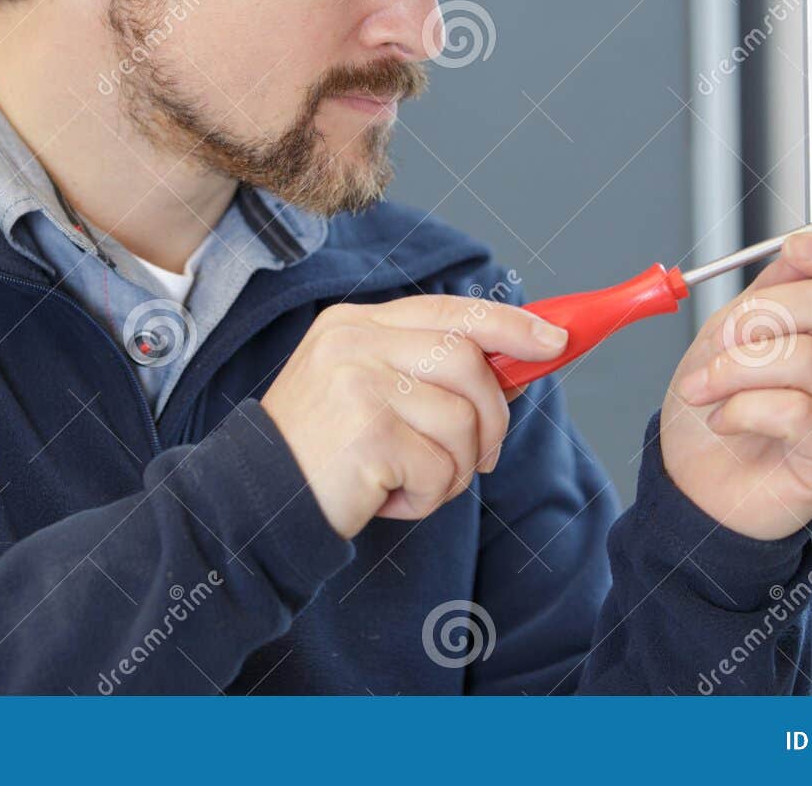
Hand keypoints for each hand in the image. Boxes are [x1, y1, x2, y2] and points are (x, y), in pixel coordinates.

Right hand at [261, 295, 569, 538]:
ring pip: (462, 420)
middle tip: (484, 457)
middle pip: (466, 362)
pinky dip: (427, 495)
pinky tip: (388, 497)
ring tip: (414, 480)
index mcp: (355, 323)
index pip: (449, 311)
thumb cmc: (323, 452)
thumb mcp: (369, 391)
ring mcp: (357, 383)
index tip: (555, 341)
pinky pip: (438, 466)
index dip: (510, 325)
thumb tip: (517, 364)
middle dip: (493, 417)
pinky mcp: (366, 433)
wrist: (256, 501)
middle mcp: (354, 342)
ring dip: (456, 467)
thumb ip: (427, 371)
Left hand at [660, 232, 811, 539]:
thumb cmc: (711, 410)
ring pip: (805, 357)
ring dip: (732, 371)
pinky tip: (727, 421)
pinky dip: (742, 409)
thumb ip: (769, 291)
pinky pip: (795, 410)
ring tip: (708, 392)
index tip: (797, 248)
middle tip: (720, 350)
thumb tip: (804, 247)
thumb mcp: (726, 334)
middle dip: (754, 319)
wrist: (692, 480)